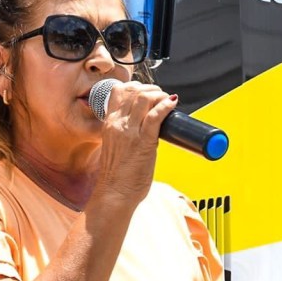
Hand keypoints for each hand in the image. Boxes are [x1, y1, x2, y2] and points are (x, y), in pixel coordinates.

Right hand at [93, 81, 176, 205]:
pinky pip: (155, 116)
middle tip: (161, 96)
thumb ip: (125, 134)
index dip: (136, 86)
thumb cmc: (117, 176)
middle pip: (133, 90)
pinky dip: (166, 106)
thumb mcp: (115, 147)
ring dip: (160, 95)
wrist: (114, 194)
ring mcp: (129, 132)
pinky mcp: (143, 142)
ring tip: (167, 101)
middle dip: (151, 88)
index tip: (148, 93)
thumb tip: (146, 128)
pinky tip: (172, 105)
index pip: (118, 91)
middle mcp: (117, 124)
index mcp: (109, 124)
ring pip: (144, 98)